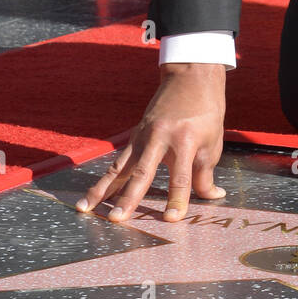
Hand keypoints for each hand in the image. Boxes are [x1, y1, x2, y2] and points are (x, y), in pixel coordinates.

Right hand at [76, 63, 226, 223]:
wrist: (191, 78)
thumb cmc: (206, 113)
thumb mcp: (213, 142)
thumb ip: (206, 174)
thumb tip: (213, 198)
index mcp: (186, 140)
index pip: (181, 177)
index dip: (177, 199)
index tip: (171, 220)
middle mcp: (160, 138)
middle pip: (143, 172)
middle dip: (129, 198)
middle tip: (117, 220)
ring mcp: (143, 136)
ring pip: (120, 167)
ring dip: (102, 190)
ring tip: (84, 209)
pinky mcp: (135, 136)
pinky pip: (118, 161)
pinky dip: (105, 179)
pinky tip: (92, 196)